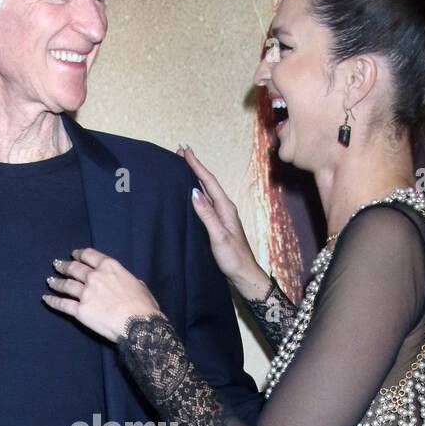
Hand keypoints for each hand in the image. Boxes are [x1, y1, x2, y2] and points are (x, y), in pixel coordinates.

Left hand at [42, 247, 161, 341]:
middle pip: (74, 268)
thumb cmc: (143, 305)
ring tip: (50, 281)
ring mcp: (85, 293)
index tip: (73, 254)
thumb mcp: (138, 284)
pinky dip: (52, 301)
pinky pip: (62, 304)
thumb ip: (127, 280)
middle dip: (64, 266)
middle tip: (57, 265)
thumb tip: (126, 282)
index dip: (79, 254)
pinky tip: (46, 299)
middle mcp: (94, 277)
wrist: (138, 324)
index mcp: (110, 267)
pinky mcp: (80, 310)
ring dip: (56, 282)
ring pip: (66, 285)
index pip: (89, 255)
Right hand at [177, 145, 268, 296]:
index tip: (185, 151)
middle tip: (180, 154)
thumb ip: (207, 215)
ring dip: (194, 180)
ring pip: (205, 192)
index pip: (208, 182)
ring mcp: (221, 216)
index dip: (196, 166)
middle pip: (207, 183)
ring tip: (182, 169)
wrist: (244, 275)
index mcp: (225, 208)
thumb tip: (194, 193)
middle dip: (194, 168)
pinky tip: (190, 195)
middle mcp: (224, 209)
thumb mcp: (219, 236)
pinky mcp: (217, 224)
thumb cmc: (233, 258)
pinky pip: (205, 204)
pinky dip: (196, 194)